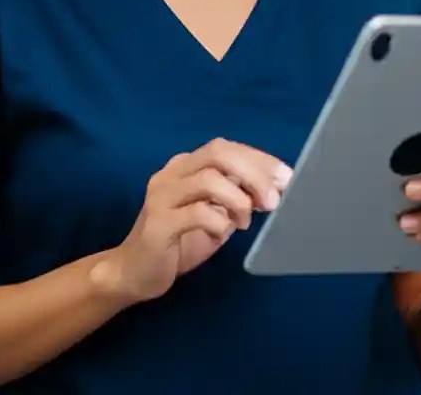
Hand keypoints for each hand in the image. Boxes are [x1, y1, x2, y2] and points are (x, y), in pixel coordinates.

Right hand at [92, 138, 292, 304]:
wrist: (134, 273)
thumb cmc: (179, 242)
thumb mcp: (214, 214)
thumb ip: (236, 197)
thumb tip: (275, 188)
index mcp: (185, 167)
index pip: (226, 148)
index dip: (259, 160)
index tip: (286, 179)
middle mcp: (171, 174)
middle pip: (218, 153)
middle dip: (253, 174)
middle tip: (272, 201)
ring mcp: (161, 197)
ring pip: (208, 180)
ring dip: (238, 200)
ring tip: (244, 222)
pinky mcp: (157, 224)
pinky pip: (196, 213)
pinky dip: (218, 222)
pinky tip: (221, 234)